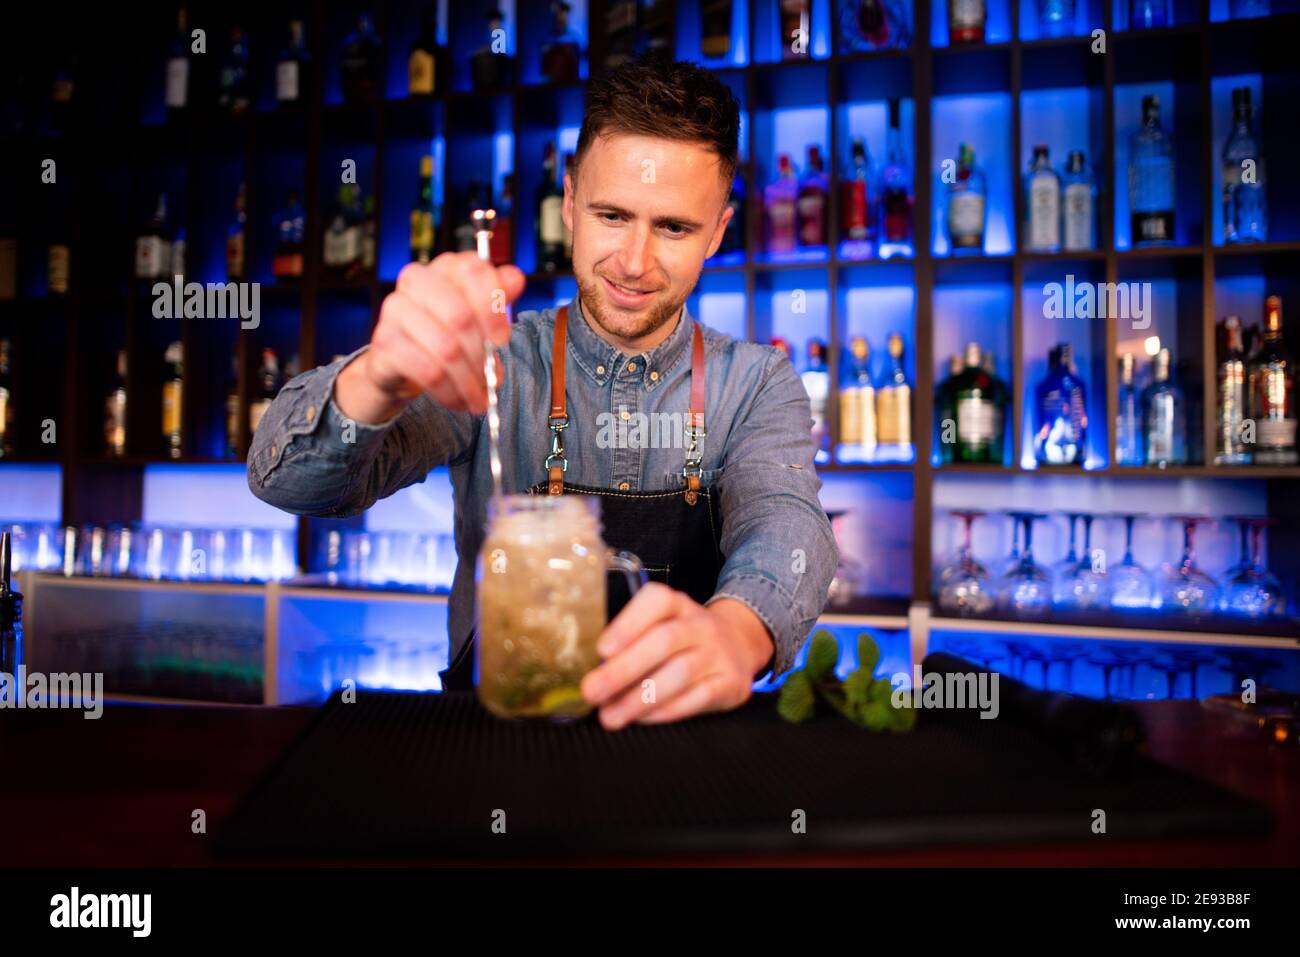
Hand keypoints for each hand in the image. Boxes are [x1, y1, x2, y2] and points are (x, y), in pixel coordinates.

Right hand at [335, 251, 525, 424]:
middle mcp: (416, 280)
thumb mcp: (479, 318)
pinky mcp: (384, 342)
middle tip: (491, 376)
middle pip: (461, 316)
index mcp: (445, 267)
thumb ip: (498, 298)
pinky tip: (457, 400)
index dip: (494, 308)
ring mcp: (395, 309)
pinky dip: (449, 392)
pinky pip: (428, 371)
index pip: (474, 271)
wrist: (403, 365)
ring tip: (477, 397)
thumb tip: (514, 279)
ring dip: (468, 381)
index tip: (502, 339)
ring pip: (446, 349)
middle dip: (482, 354)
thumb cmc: (447, 336)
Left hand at [579, 584, 774, 729]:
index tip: (602, 649)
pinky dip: (665, 712)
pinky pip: (696, 699)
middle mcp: (700, 625)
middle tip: (593, 691)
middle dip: (623, 669)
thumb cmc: (683, 639)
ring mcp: (718, 653)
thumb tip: (594, 671)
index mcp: (677, 604)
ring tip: (610, 715)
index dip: (628, 624)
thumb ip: (631, 642)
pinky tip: (641, 718)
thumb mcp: (662, 625)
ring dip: (640, 698)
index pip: (657, 601)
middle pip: (664, 641)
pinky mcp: (730, 683)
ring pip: (680, 673)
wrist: (739, 645)